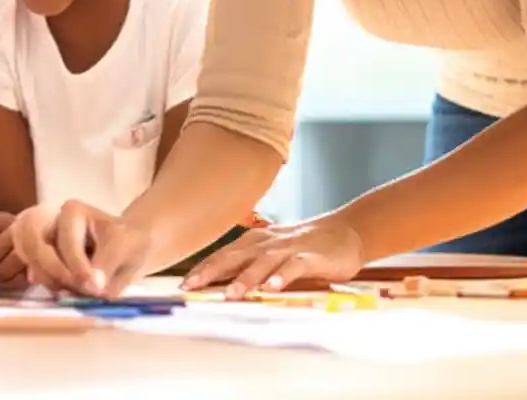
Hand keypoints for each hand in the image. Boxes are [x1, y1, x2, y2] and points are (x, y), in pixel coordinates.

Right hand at [12, 201, 149, 297]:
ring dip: (58, 284)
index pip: (67, 243)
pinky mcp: (40, 262)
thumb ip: (107, 264)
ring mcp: (42, 243)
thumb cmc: (129, 243)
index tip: (96, 288)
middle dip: (61, 276)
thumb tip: (91, 286)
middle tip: (83, 292)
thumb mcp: (127, 248)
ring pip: (37, 268)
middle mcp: (51, 223)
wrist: (129, 249)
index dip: (79, 268)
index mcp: (72, 211)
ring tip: (83, 290)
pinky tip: (72, 289)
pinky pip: (39, 278)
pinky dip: (55, 288)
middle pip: (39, 252)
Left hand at [181, 217, 364, 298]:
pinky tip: (272, 288)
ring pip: (262, 263)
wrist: (343, 233)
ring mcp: (287, 249)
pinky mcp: (309, 258)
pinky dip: (281, 277)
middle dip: (211, 272)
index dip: (202, 268)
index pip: (222, 255)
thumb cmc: (301, 247)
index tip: (183, 284)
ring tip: (230, 294)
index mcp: (253, 242)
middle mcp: (266, 243)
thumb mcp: (270, 253)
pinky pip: (293, 268)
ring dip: (245, 278)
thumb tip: (217, 283)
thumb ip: (247, 265)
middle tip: (192, 286)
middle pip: (234, 257)